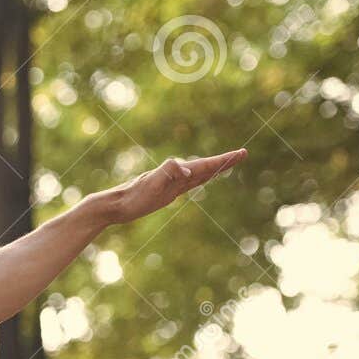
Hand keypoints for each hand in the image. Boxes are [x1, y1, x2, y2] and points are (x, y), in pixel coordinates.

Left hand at [94, 148, 247, 225]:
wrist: (115, 205)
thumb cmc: (132, 196)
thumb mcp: (151, 184)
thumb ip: (167, 173)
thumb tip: (185, 169)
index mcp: (177, 173)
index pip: (206, 165)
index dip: (224, 160)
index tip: (241, 153)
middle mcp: (177, 176)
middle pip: (206, 167)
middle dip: (224, 162)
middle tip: (242, 154)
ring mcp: (172, 184)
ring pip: (199, 174)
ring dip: (215, 168)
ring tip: (229, 163)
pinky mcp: (167, 192)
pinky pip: (190, 183)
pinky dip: (201, 178)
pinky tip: (203, 178)